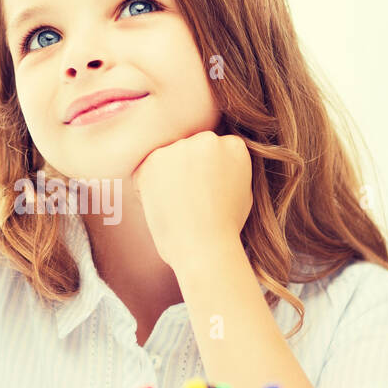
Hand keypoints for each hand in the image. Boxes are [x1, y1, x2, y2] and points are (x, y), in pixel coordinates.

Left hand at [131, 129, 251, 271]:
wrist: (204, 248)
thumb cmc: (225, 229)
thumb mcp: (242, 192)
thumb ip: (229, 169)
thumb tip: (216, 162)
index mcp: (234, 145)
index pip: (214, 151)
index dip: (207, 175)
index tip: (207, 195)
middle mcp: (208, 139)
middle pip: (190, 150)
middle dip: (186, 170)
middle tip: (189, 202)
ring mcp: (179, 147)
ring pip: (166, 158)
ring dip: (165, 177)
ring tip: (177, 207)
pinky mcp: (153, 159)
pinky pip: (145, 171)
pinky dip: (146, 188)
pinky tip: (162, 207)